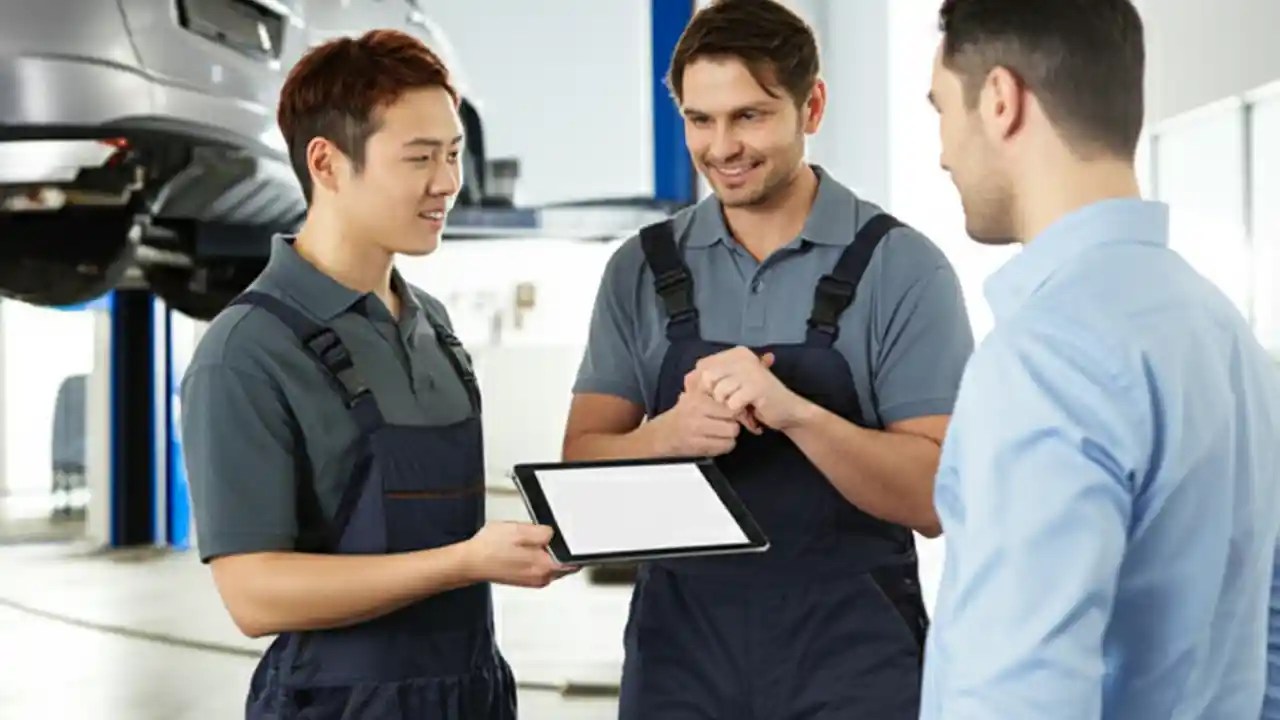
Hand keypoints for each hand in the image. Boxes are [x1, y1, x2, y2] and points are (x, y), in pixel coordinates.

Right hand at [463, 521, 575, 587]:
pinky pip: (538, 567)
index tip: (572, 539)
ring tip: (528, 540)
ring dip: (545, 552)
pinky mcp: (523, 579)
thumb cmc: (490, 549)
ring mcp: (532, 580)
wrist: (469, 562)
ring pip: (550, 564)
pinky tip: (522, 548)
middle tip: (543, 534)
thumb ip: (544, 532)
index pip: (574, 562)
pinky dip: (535, 557)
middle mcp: (541, 578)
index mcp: (545, 567)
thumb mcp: (520, 530)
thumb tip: (555, 534)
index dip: (574, 547)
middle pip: (563, 562)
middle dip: (557, 547)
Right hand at [649, 385, 742, 456]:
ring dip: (729, 436)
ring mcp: (696, 431)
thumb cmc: (680, 416)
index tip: (735, 412)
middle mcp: (697, 413)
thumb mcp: (693, 396)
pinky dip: (723, 446)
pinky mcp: (697, 447)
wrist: (658, 436)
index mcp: (698, 399)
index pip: (730, 405)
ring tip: (721, 432)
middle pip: (733, 421)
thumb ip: (712, 393)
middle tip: (727, 423)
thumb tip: (738, 394)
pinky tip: (715, 441)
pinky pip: (723, 447)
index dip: (736, 410)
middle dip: (734, 424)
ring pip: (731, 435)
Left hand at [689, 346, 810, 431]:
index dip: (700, 385)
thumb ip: (710, 381)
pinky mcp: (757, 386)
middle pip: (708, 378)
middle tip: (727, 405)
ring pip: (719, 392)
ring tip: (739, 408)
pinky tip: (748, 412)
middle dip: (713, 397)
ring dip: (727, 406)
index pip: (702, 366)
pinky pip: (732, 403)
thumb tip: (684, 381)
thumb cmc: (755, 399)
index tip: (710, 398)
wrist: (786, 410)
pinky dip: (737, 412)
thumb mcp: (731, 386)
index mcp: (735, 353)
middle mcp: (742, 357)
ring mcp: (750, 370)